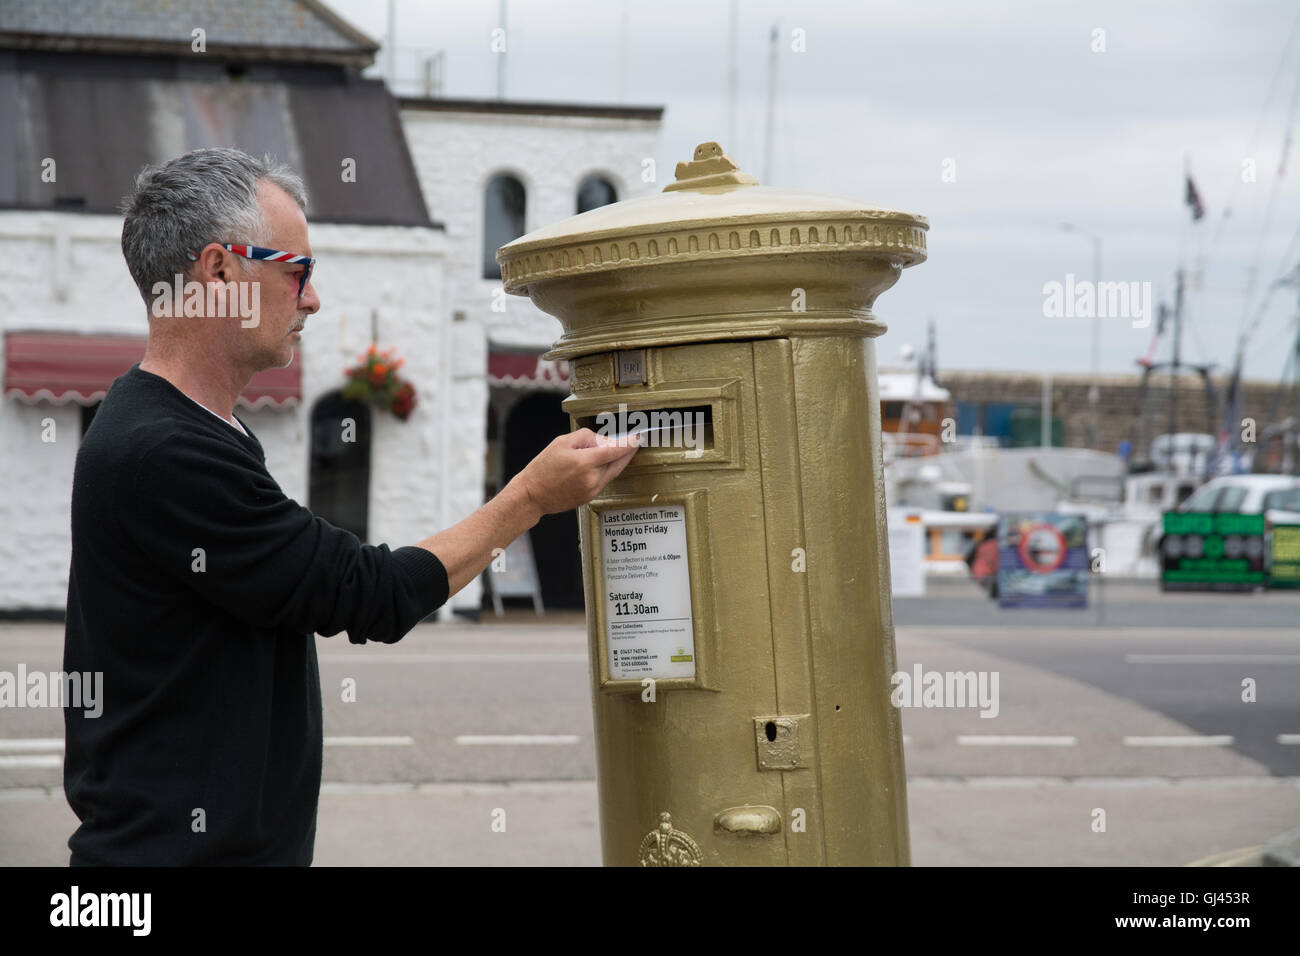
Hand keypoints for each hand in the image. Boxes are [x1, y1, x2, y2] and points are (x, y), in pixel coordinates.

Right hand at [509, 428, 640, 516]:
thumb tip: (603, 440)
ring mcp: (592, 489)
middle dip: (628, 451)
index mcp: (585, 462)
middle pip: (619, 462)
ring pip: (613, 472)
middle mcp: (592, 478)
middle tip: (634, 442)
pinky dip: (608, 470)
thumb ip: (586, 437)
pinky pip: (605, 480)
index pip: (615, 450)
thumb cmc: (543, 468)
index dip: (629, 443)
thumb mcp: (562, 442)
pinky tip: (604, 463)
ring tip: (620, 450)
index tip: (638, 437)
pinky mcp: (590, 496)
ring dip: (619, 460)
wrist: (532, 494)